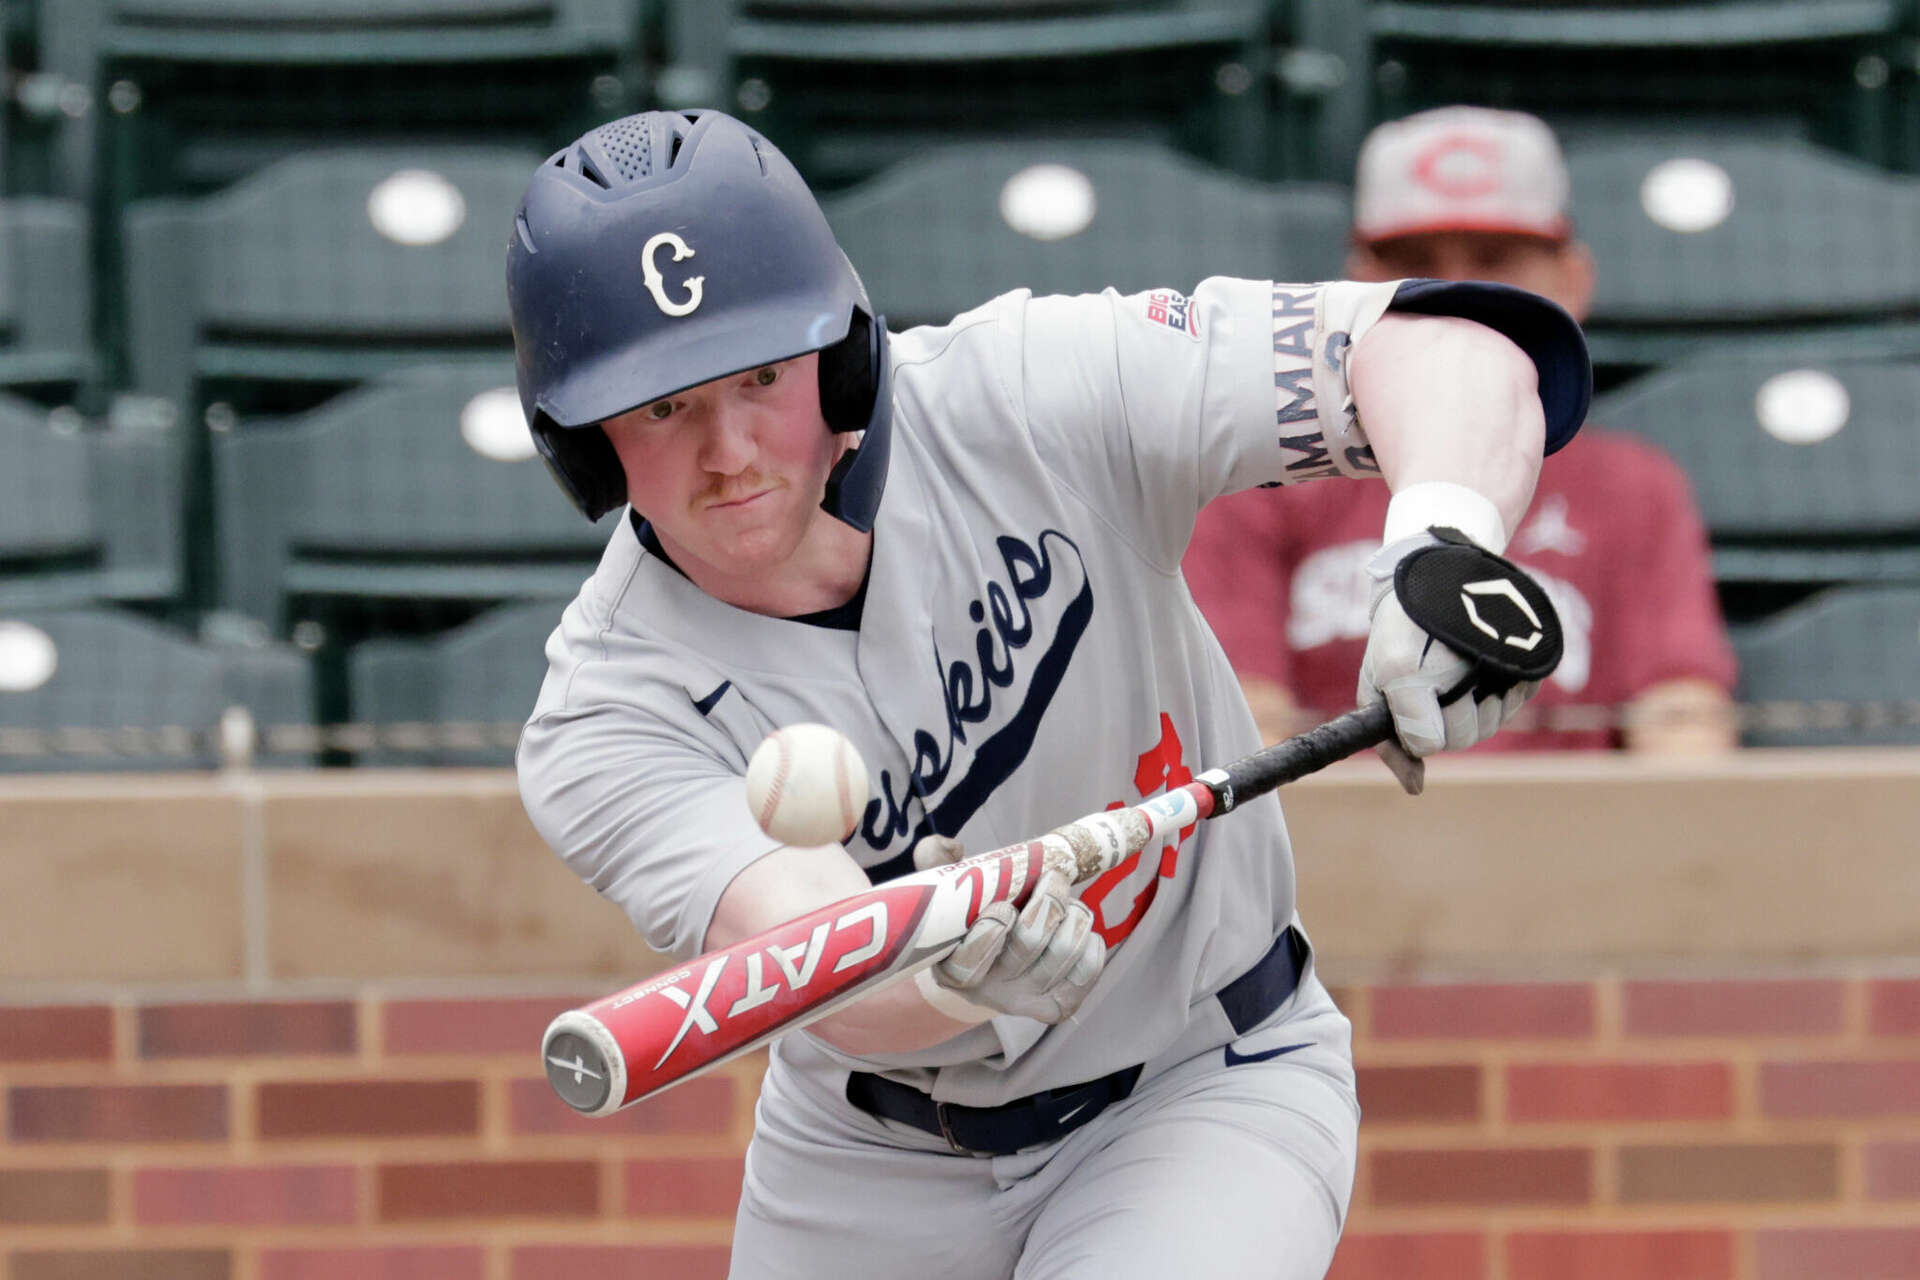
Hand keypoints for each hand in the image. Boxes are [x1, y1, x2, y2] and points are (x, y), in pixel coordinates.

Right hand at [913, 835, 1105, 1023]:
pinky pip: (1087, 972)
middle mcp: (989, 991)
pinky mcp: (1057, 1005)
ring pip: (1063, 953)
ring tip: (1069, 897)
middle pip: (1028, 944)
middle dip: (1047, 902)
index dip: (990, 932)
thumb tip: (952, 847)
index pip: (969, 962)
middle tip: (1053, 877)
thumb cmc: (972, 917)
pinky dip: (1091, 942)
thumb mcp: (945, 890)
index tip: (1002, 905)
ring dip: (1074, 915)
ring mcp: (1025, 1000)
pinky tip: (1078, 924)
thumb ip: (935, 861)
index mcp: (953, 970)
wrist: (996, 962)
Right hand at [1358, 530, 1540, 793]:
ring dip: (1493, 704)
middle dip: (1462, 715)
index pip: (1401, 749)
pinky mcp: (1496, 682)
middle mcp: (1426, 706)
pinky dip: (1516, 690)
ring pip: (1485, 725)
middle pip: (1453, 739)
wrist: (1448, 575)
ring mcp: (1463, 695)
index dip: (1408, 762)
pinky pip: (1515, 702)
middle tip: (1460, 682)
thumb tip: (1427, 752)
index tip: (1417, 781)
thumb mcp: (1400, 665)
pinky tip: (1508, 673)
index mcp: (1390, 705)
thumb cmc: (1411, 619)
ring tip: (1485, 671)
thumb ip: (1411, 713)